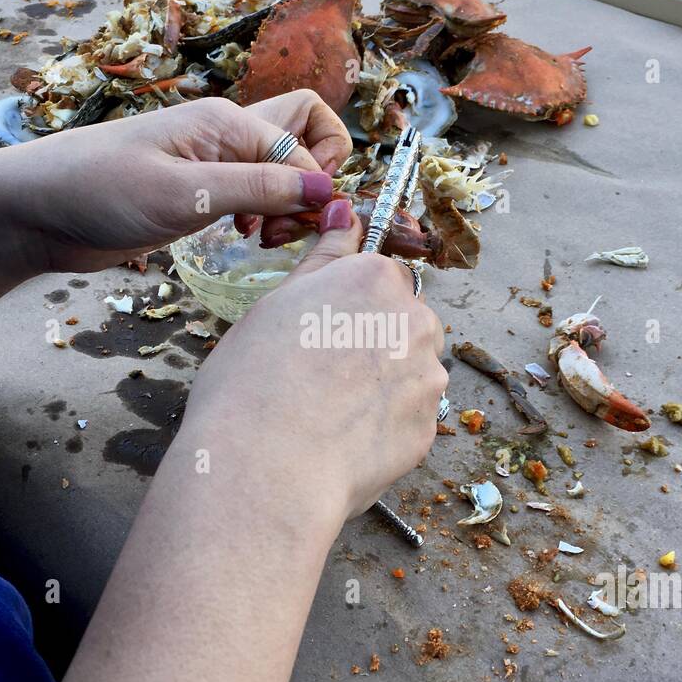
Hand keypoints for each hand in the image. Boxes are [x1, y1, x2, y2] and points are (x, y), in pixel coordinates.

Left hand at [1, 90, 352, 273]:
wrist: (36, 211)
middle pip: (301, 139)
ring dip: (286, 205)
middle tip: (288, 226)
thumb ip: (259, 189)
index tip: (297, 227)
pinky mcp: (198, 194)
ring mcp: (212, 166)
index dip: (314, 187)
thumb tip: (327, 189)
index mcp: (227, 123)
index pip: (305, 144)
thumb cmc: (99, 191)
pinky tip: (242, 240)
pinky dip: (262, 217)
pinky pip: (252, 196)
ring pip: (279, 173)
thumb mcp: (186, 194)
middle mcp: (226, 137)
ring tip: (262, 239)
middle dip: (312, 181)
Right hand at [186, 200, 447, 522]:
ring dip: (379, 386)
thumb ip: (324, 259)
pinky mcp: (428, 431)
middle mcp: (415, 322)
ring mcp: (428, 380)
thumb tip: (346, 211)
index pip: (376, 277)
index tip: (317, 329)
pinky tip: (339, 439)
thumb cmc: (253, 382)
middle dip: (369, 343)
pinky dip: (381, 428)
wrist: (264, 470)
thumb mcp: (276, 302)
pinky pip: (407, 420)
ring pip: (408, 372)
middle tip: (314, 373)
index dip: (342, 305)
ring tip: (325, 411)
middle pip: (400, 323)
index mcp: (376, 279)